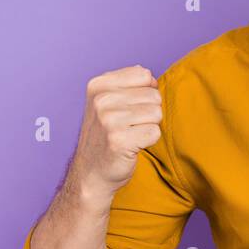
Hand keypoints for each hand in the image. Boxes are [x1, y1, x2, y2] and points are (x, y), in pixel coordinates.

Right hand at [71, 65, 162, 198]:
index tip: (128, 109)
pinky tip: (131, 146)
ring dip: (148, 127)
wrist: (91, 172)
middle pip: (153, 95)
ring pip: (156, 113)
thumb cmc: (106, 136)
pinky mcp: (119, 140)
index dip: (144, 94)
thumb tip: (150, 77)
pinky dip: (148, 142)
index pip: (144, 75)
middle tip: (129, 127)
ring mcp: (109, 120)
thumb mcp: (108, 102)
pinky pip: (155, 132)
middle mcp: (101, 100)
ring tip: (130, 135)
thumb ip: (128, 84)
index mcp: (98, 85)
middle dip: (148, 113)